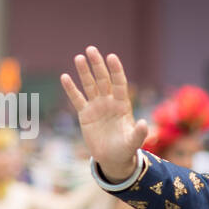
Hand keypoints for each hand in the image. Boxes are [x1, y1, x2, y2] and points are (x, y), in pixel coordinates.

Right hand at [59, 47, 149, 180]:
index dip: (116, 70)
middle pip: (103, 80)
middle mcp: (109, 102)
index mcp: (123, 105)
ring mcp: (97, 107)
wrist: (112, 158)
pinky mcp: (85, 114)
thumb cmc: (125, 149)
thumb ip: (138, 133)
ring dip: (84, 72)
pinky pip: (77, 99)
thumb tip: (143, 123)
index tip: (111, 57)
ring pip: (90, 85)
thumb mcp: (133, 142)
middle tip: (91, 49)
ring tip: (79, 57)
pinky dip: (71, 89)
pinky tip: (65, 77)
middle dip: (98, 65)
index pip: (120, 84)